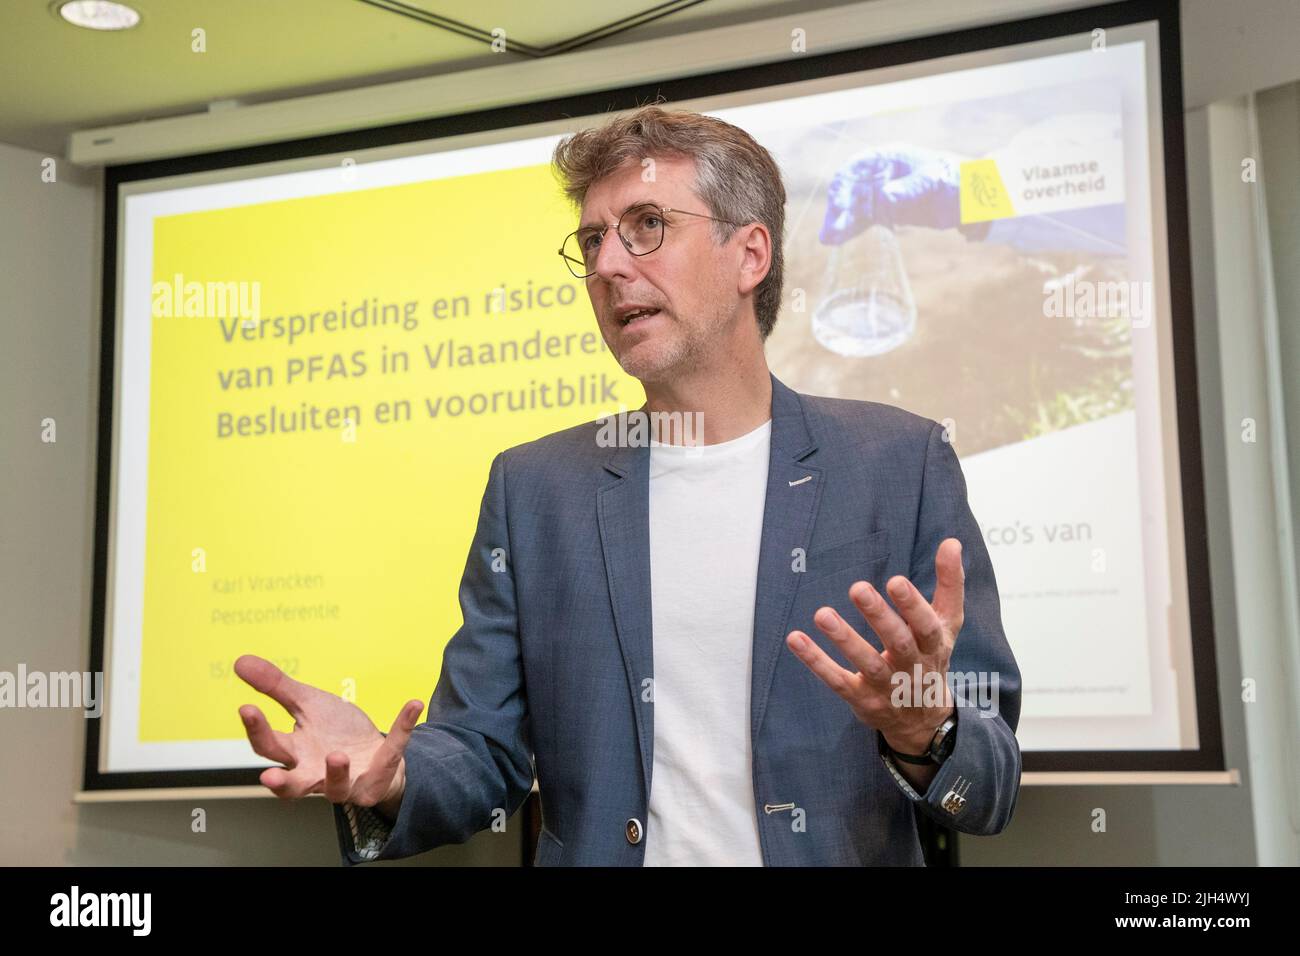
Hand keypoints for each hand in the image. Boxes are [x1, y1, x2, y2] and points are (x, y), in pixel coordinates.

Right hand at [234, 654, 422, 817]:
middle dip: (281, 783)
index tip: (247, 707)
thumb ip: (276, 686)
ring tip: (337, 755)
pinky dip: (402, 729)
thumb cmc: (335, 732)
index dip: (257, 729)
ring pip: (336, 789)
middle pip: (293, 785)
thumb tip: (240, 661)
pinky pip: (391, 755)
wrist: (375, 753)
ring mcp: (346, 783)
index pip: (269, 747)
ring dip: (336, 773)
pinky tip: (412, 705)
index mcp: (295, 753)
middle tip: (268, 776)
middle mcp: (315, 774)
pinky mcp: (376, 780)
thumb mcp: (307, 704)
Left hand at [785, 538, 963, 753]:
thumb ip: (949, 583)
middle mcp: (911, 667)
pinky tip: (796, 639)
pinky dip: (817, 662)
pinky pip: (838, 681)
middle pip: (898, 643)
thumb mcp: (947, 623)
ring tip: (822, 614)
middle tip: (858, 589)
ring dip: (844, 639)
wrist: (924, 719)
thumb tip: (951, 542)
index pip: (927, 626)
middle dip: (879, 617)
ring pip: (866, 664)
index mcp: (933, 645)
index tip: (895, 581)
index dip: (912, 606)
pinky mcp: (862, 699)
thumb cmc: (931, 657)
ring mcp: (886, 686)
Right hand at [819, 144, 971, 242]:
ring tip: (828, 240)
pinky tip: (837, 240)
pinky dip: (851, 229)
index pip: (857, 167)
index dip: (844, 185)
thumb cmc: (955, 180)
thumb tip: (885, 197)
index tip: (839, 205)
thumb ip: (910, 188)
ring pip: (854, 207)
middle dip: (838, 209)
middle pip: (850, 189)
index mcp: (889, 157)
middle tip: (830, 231)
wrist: (970, 198)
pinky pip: (863, 220)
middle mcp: (880, 174)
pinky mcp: (886, 212)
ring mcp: (882, 193)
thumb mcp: (935, 181)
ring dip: (840, 222)